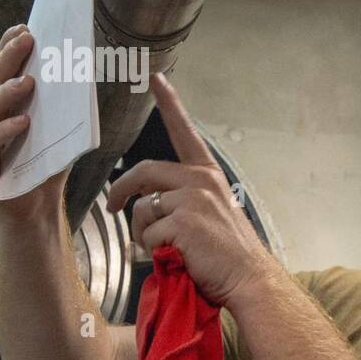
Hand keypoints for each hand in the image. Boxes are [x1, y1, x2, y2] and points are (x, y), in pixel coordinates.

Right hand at [0, 25, 67, 220]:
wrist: (37, 201)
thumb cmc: (45, 162)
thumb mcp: (58, 128)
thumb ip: (61, 104)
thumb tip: (80, 72)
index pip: (2, 67)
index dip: (10, 45)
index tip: (25, 27)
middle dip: (10, 57)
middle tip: (27, 40)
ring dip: (8, 91)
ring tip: (28, 81)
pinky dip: (3, 130)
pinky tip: (22, 122)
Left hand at [107, 72, 273, 308]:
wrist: (249, 280)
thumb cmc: (228, 256)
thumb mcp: (211, 215)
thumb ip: (183, 201)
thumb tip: (145, 207)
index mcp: (208, 176)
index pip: (185, 132)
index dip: (170, 104)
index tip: (157, 80)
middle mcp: (201, 181)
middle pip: (144, 172)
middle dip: (119, 192)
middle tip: (111, 209)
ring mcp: (193, 200)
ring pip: (141, 210)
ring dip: (143, 235)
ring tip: (167, 250)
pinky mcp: (183, 221)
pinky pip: (147, 234)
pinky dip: (153, 251)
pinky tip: (177, 258)